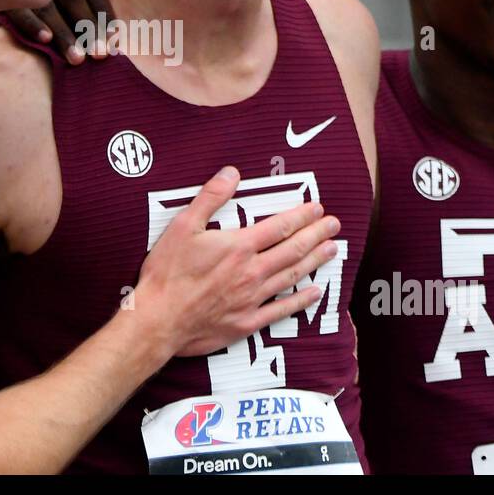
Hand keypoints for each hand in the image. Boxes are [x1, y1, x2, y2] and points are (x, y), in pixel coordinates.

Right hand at [133, 166, 340, 357]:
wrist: (159, 320)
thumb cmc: (167, 273)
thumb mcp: (182, 226)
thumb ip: (210, 197)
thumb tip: (231, 172)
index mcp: (239, 246)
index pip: (280, 226)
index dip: (302, 216)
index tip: (317, 208)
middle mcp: (252, 271)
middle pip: (293, 249)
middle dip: (316, 234)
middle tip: (334, 225)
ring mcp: (252, 299)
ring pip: (292, 276)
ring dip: (315, 261)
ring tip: (332, 250)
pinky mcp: (247, 322)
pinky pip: (282, 309)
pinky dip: (301, 300)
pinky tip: (315, 292)